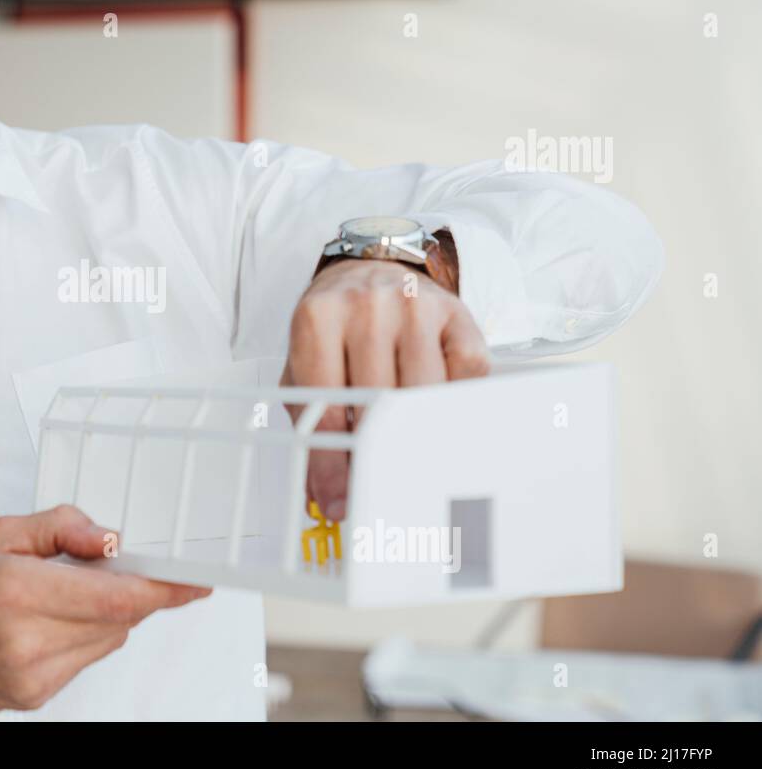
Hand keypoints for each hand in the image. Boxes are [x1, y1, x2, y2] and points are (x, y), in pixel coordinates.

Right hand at [0, 504, 210, 719]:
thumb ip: (61, 528)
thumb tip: (111, 539)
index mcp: (15, 589)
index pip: (113, 597)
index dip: (161, 589)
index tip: (193, 581)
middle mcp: (25, 638)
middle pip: (118, 619)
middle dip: (130, 591)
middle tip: (121, 568)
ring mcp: (31, 674)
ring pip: (107, 640)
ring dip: (105, 614)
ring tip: (62, 594)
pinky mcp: (34, 696)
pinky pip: (84, 660)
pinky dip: (83, 636)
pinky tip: (48, 622)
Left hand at [281, 258, 489, 520]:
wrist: (366, 267)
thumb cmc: (333, 326)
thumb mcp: (303, 366)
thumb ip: (308, 425)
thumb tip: (326, 495)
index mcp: (317, 319)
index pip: (327, 408)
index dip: (333, 465)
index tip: (339, 501)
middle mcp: (366, 307)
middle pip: (379, 404)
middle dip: (377, 456)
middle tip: (378, 488)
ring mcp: (415, 306)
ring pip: (424, 392)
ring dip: (416, 433)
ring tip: (406, 457)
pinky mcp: (456, 313)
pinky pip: (465, 374)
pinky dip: (453, 401)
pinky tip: (435, 408)